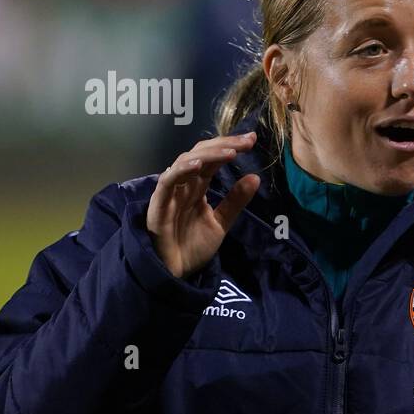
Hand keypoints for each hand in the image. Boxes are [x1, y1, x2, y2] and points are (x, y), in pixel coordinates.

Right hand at [147, 133, 260, 278]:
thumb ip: (235, 201)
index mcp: (197, 186)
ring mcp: (170, 192)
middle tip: (246, 141)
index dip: (231, 147)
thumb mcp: (221, 223)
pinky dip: (182, 170)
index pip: (213, 159)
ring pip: (185, 162)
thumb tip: (255, 177)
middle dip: (224, 145)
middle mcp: (183, 185)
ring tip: (230, 152)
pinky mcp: (158, 204)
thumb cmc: (192, 247)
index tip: (252, 140)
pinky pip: (168, 181)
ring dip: (208, 154)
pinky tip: (200, 165)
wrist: (175, 273)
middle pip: (201, 154)